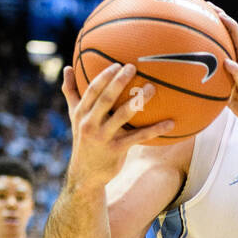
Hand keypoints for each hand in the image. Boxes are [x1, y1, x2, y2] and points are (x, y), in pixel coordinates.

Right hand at [61, 63, 176, 189]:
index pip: (92, 91)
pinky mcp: (117, 150)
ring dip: (138, 101)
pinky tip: (171, 123)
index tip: (117, 64)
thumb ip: (71, 92)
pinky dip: (155, 130)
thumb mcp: (74, 116)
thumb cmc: (83, 139)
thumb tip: (67, 67)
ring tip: (152, 88)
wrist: (86, 174)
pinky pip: (138, 137)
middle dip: (119, 82)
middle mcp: (90, 124)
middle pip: (105, 99)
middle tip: (133, 67)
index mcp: (81, 113)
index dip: (104, 76)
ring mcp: (104, 137)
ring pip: (123, 115)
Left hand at [206, 3, 237, 142]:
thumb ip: (224, 89)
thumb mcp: (236, 100)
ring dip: (233, 35)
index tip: (211, 12)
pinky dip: (236, 71)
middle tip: (212, 7)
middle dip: (226, 22)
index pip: (235, 43)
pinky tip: (227, 63)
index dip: (224, 27)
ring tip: (222, 20)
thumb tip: (206, 87)